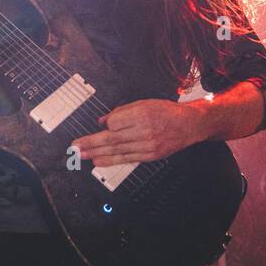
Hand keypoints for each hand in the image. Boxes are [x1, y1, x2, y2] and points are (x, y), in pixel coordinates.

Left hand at [70, 99, 203, 166]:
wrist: (189, 125)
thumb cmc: (166, 112)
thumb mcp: (145, 103)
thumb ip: (123, 111)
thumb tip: (103, 120)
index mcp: (142, 114)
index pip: (115, 121)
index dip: (106, 124)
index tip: (102, 125)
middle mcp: (144, 130)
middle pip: (112, 138)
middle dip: (91, 143)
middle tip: (75, 145)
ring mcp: (147, 145)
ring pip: (116, 151)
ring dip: (96, 153)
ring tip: (81, 154)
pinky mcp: (149, 155)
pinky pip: (126, 159)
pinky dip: (110, 161)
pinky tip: (97, 162)